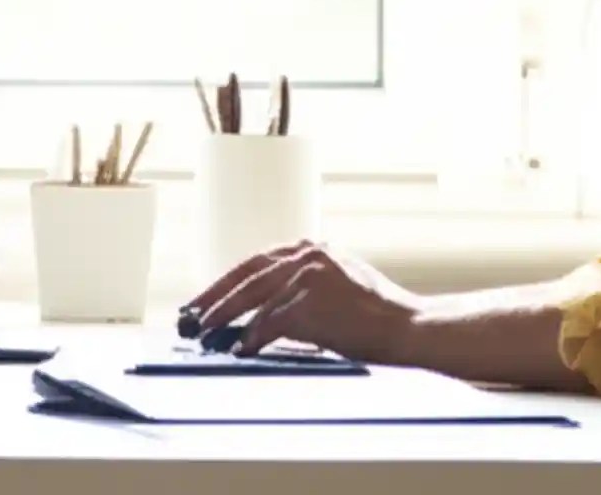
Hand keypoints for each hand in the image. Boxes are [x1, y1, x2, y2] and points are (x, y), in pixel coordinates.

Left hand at [186, 240, 422, 362]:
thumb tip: (266, 308)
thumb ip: (306, 284)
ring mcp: (306, 276)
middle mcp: (308, 255)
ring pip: (251, 297)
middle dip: (215, 295)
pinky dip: (251, 338)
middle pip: (247, 274)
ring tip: (208, 334)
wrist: (407, 326)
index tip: (209, 295)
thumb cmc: (379, 314)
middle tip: (193, 313)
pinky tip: (242, 350)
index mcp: (315, 249)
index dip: (229, 280)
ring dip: (225, 318)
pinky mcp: (307, 303)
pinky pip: (267, 324)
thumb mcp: (342, 282)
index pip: (258, 261)